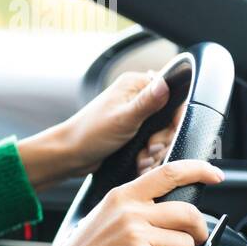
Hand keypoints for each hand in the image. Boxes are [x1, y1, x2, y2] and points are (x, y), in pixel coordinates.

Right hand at [17, 158, 224, 245]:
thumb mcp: (102, 220)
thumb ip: (132, 210)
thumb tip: (168, 216)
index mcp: (121, 197)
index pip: (168, 173)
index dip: (198, 170)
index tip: (214, 175)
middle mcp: (129, 211)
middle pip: (189, 212)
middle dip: (198, 233)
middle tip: (189, 245)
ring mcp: (135, 235)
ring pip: (186, 243)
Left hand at [63, 69, 187, 176]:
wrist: (70, 155)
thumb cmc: (90, 134)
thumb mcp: (123, 118)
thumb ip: (147, 102)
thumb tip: (166, 82)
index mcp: (134, 84)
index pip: (173, 92)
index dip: (176, 114)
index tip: (172, 130)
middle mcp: (136, 97)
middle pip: (169, 116)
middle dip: (164, 137)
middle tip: (151, 148)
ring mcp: (134, 115)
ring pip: (162, 132)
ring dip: (156, 149)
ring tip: (143, 159)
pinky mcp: (132, 131)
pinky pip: (151, 142)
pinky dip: (149, 154)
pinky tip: (141, 163)